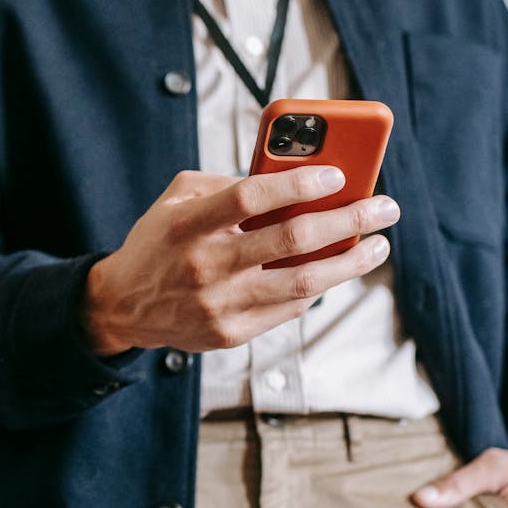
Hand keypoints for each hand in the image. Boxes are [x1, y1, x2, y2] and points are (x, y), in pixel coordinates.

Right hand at [81, 167, 399, 354]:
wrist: (123, 305)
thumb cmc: (158, 242)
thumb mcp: (176, 200)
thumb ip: (225, 184)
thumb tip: (289, 177)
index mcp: (187, 225)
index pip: (251, 197)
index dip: (299, 183)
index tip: (338, 174)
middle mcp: (204, 265)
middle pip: (291, 239)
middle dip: (348, 219)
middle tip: (384, 207)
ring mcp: (219, 304)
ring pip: (303, 283)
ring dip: (350, 262)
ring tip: (377, 244)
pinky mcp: (230, 333)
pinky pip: (288, 308)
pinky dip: (318, 287)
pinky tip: (336, 269)